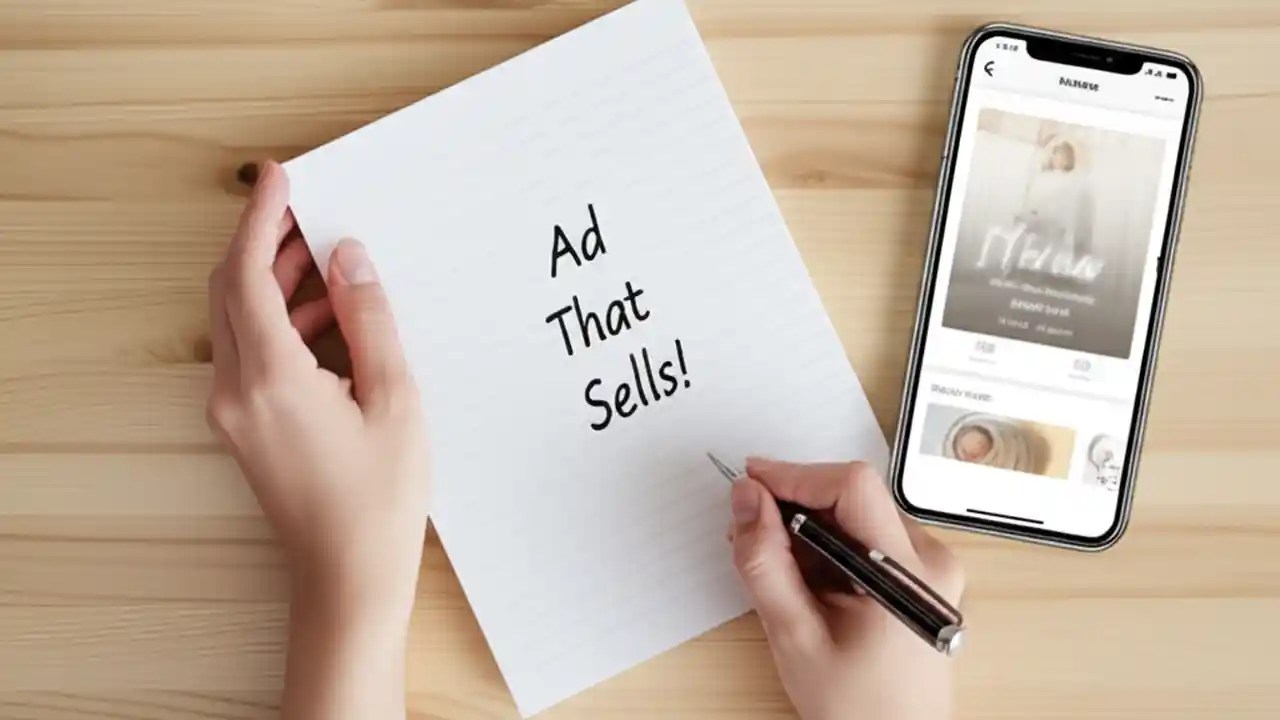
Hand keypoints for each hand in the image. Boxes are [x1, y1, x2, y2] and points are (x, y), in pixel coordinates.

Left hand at [206, 160, 428, 718]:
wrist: (348, 577)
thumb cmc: (379, 500)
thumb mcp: (394, 401)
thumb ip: (369, 321)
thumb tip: (350, 260)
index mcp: (272, 380)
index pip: (247, 275)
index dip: (260, 219)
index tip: (278, 178)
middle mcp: (237, 392)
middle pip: (230, 291)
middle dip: (265, 243)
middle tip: (309, 209)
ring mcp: (235, 412)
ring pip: (238, 321)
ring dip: (275, 282)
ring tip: (330, 258)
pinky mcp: (246, 426)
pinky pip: (251, 353)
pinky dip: (279, 321)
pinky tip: (328, 317)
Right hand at [730, 459, 964, 719]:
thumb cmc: (856, 708)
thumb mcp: (795, 637)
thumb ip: (766, 562)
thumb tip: (747, 498)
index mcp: (908, 574)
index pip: (853, 487)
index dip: (796, 475)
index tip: (751, 481)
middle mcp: (931, 560)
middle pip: (854, 497)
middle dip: (795, 503)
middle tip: (749, 530)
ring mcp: (930, 568)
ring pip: (857, 515)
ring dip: (809, 527)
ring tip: (774, 565)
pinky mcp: (920, 576)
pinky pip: (868, 537)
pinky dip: (829, 546)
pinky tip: (804, 578)